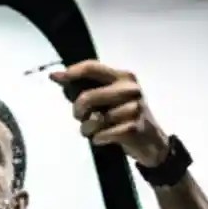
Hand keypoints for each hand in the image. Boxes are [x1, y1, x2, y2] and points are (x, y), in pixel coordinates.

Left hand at [49, 60, 169, 166]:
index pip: (92, 67)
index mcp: (123, 77)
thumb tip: (55, 76)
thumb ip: (85, 87)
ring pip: (93, 120)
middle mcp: (130, 89)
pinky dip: (97, 139)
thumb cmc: (124, 116)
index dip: (71, 72)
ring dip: (88, 129)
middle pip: (87, 97)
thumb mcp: (108, 97)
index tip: (55, 77)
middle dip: (77, 111)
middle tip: (81, 117)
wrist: (152, 141)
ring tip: (98, 129)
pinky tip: (106, 138)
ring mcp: (134, 108)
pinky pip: (100, 135)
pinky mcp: (133, 128)